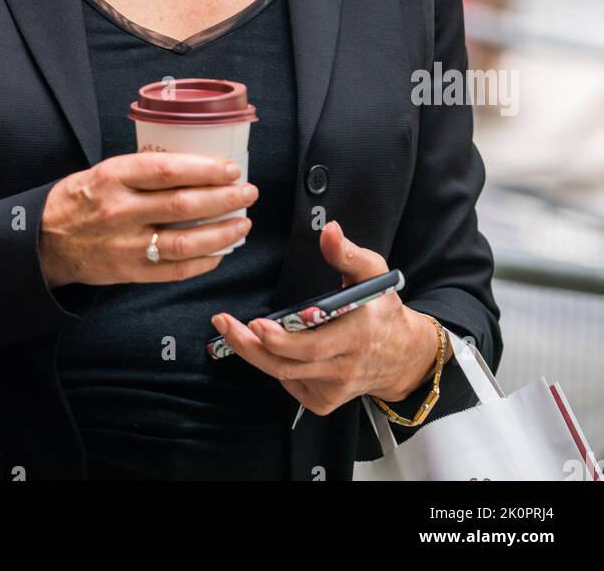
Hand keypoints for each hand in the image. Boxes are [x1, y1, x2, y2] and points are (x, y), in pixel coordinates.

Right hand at [39, 152, 258, 287]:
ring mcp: (126, 245)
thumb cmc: (83, 198)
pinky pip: (174, 271)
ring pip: (184, 242)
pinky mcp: (130, 272)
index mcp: (115, 177)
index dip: (204, 170)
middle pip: (183, 205)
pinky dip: (202, 262)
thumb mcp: (107, 170)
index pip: (167, 170)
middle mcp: (120, 210)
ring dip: (221, 233)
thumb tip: (197, 165)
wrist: (47, 239)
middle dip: (224, 199)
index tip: (230, 169)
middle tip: (247, 193)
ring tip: (242, 224)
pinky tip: (219, 253)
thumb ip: (144, 169)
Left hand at [209, 220, 439, 415]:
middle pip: (289, 364)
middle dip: (251, 346)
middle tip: (225, 324)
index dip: (281, 340)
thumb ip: (347, 253)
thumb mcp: (373, 273)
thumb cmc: (383, 309)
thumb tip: (328, 229)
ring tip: (230, 332)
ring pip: (284, 375)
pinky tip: (271, 348)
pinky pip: (291, 384)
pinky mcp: (325, 401)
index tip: (256, 323)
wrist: (404, 356)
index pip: (313, 346)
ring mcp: (334, 389)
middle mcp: (345, 367)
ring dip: (253, 354)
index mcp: (357, 336)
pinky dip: (276, 366)